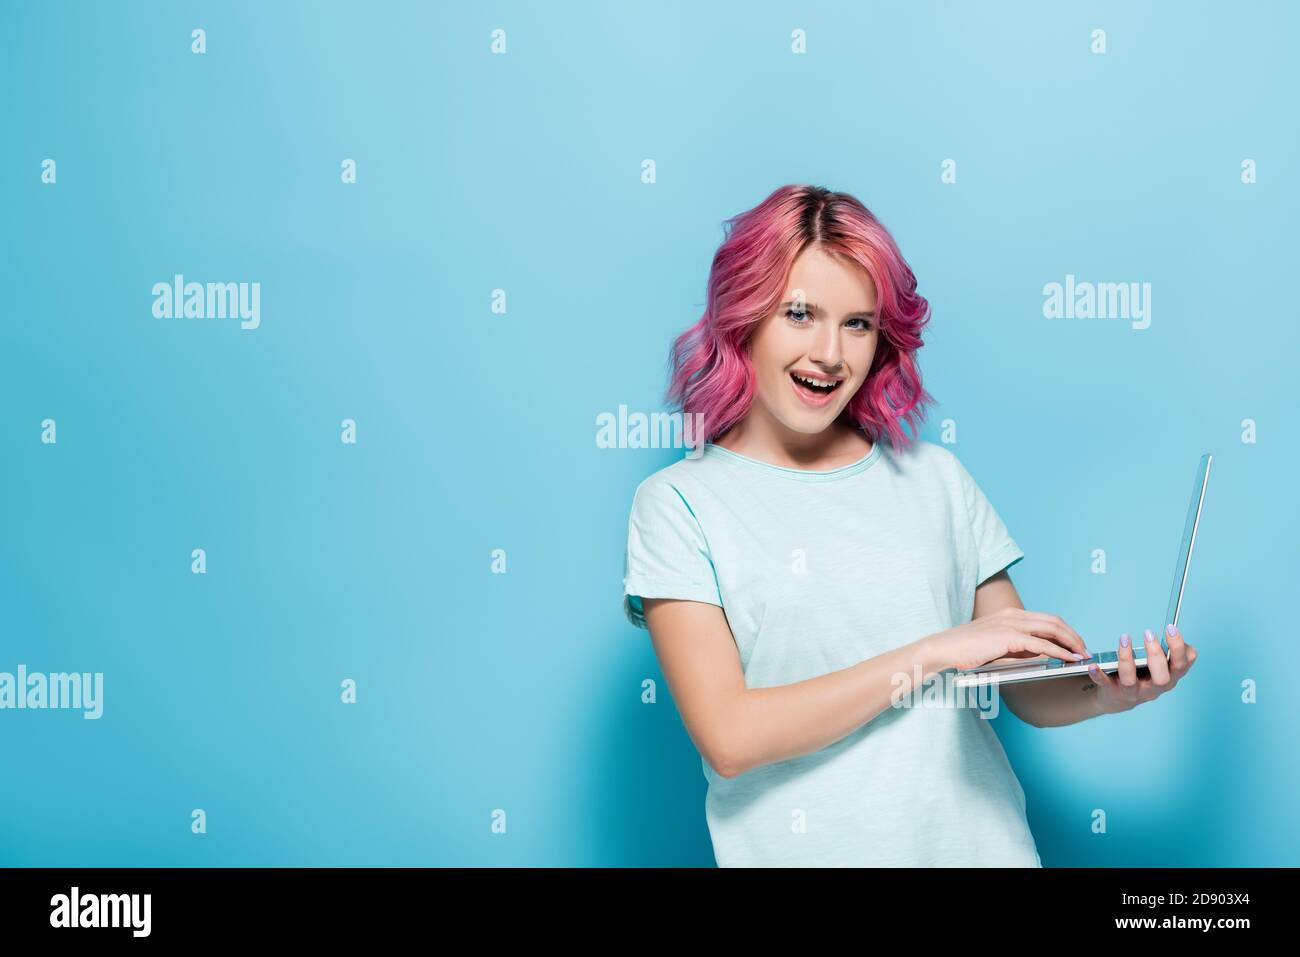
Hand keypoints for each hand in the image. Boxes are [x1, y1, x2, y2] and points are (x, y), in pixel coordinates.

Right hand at [934, 607, 1089, 671]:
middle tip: (1085, 650)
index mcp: (1010, 614)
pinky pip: (1042, 644)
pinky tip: (1068, 659)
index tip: (1076, 644)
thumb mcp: (997, 645)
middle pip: (1054, 621)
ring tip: (1082, 655)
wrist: (944, 649)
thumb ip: (1019, 646)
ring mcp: (1011, 624)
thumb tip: (1042, 653)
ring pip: (1052, 629)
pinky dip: (1059, 651)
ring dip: (1071, 642)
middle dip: (1074, 636)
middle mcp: (1013, 615)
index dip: (1066, 631)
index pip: (1047, 618)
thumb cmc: (966, 650)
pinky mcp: (1009, 637)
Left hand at [1085, 624, 1197, 714]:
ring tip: (1125, 639)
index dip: (1179, 648)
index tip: (1170, 627)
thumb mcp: (1161, 666)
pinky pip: (1104, 684)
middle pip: (1162, 678)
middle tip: (1148, 633)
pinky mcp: (1113, 692)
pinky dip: (1098, 674)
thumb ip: (1171, 654)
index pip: (1181, 666)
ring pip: (1131, 680)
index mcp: (1169, 678)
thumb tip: (1177, 636)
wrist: (1119, 699)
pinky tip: (1094, 665)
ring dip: (1127, 658)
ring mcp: (1133, 693)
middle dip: (1156, 655)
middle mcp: (1154, 688)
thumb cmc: (1143, 675)